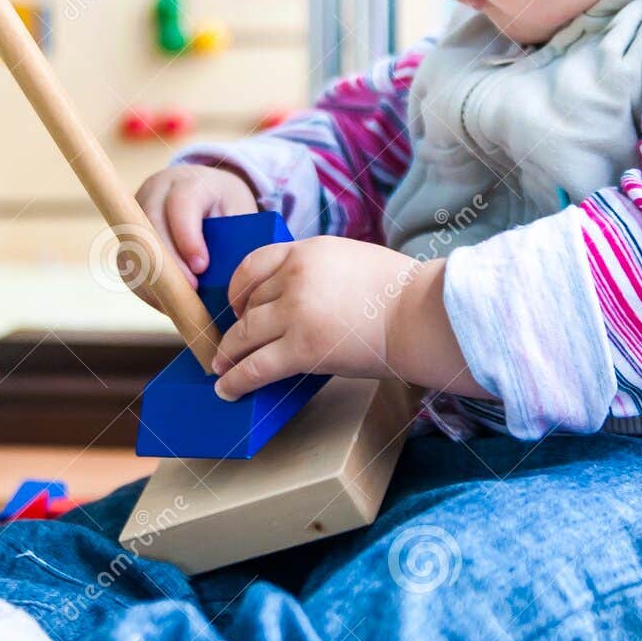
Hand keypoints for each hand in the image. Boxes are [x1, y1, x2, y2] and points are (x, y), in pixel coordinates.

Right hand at [134, 163, 258, 294]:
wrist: (207, 194)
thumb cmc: (227, 208)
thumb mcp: (239, 217)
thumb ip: (233, 243)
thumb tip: (226, 283)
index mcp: (189, 181)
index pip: (180, 204)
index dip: (187, 237)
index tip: (201, 267)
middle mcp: (156, 191)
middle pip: (150, 225)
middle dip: (169, 264)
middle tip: (190, 291)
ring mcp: (137, 211)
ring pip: (134, 247)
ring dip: (154, 279)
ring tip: (178, 302)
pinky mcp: (128, 234)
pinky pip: (126, 263)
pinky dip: (144, 286)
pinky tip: (165, 301)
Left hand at [211, 237, 469, 398]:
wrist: (420, 315)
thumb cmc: (399, 294)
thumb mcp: (352, 261)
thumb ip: (319, 271)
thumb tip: (298, 297)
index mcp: (307, 251)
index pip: (254, 264)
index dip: (238, 288)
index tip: (236, 305)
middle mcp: (294, 277)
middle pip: (249, 303)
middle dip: (234, 326)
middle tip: (227, 343)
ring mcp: (295, 312)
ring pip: (244, 335)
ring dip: (228, 356)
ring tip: (221, 370)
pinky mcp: (301, 348)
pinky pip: (255, 367)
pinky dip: (236, 381)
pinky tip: (227, 390)